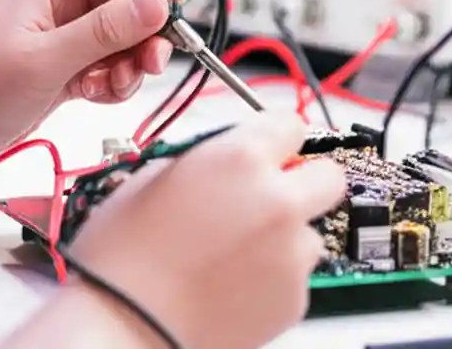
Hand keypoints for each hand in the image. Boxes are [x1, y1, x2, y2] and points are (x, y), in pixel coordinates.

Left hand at [0, 0, 184, 164]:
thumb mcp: (46, 59)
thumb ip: (104, 32)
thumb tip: (155, 4)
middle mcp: (61, 0)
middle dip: (146, 28)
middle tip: (153, 58)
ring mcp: (66, 34)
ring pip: (125, 35)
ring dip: (133, 61)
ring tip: (118, 84)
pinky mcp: (69, 66)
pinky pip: (112, 64)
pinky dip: (115, 82)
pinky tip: (97, 96)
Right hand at [56, 115, 346, 348]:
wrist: (124, 326)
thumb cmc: (124, 258)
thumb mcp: (151, 177)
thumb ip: (205, 160)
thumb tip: (224, 161)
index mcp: (239, 159)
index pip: (290, 124)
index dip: (276, 138)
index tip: (270, 149)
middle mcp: (277, 200)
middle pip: (327, 175)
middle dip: (304, 182)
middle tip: (270, 198)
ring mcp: (291, 253)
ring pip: (310, 232)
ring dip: (284, 237)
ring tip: (233, 255)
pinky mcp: (294, 299)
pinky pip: (296, 276)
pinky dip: (272, 278)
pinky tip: (231, 284)